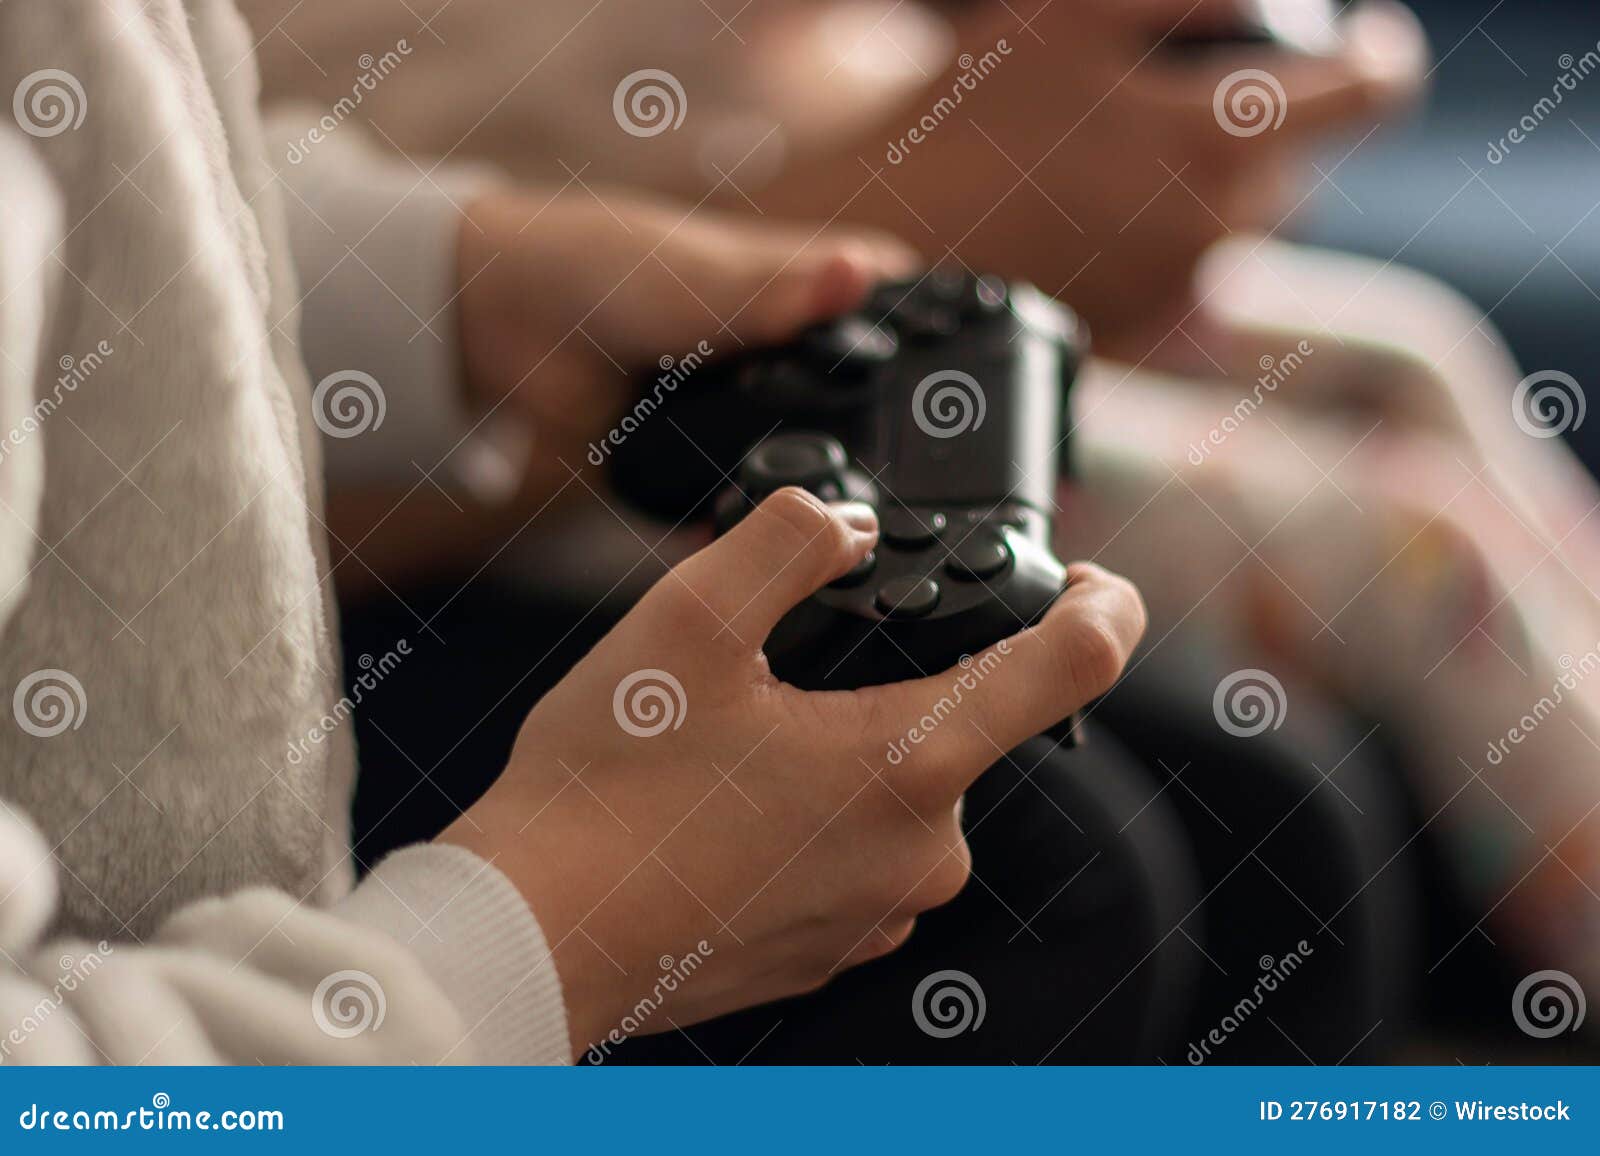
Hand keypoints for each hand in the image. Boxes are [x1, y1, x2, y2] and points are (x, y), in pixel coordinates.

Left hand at [327, 190, 915, 592]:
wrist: (508, 323)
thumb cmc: (613, 266)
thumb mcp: (705, 276)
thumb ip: (781, 292)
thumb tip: (858, 271)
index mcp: (826, 296)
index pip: (916, 339)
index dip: (946, 385)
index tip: (979, 434)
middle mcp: (804, 366)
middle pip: (877, 425)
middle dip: (890, 470)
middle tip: (919, 519)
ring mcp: (760, 424)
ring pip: (815, 479)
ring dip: (821, 512)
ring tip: (852, 556)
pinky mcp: (712, 471)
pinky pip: (744, 518)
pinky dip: (751, 541)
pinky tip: (767, 570)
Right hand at [440, 488, 1145, 1057]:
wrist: (536, 934)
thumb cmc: (604, 792)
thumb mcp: (686, 622)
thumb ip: (791, 541)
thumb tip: (850, 523)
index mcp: (909, 762)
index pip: (1076, 665)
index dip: (1103, 602)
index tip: (1090, 579)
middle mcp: (921, 851)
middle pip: (962, 724)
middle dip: (898, 678)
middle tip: (783, 671)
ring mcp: (882, 909)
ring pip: (903, 786)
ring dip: (848, 747)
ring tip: (733, 745)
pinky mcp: (838, 944)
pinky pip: (863, 850)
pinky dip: (819, 811)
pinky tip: (729, 805)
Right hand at [756, 0, 1426, 356]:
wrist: (886, 226)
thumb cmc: (974, 106)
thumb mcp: (1083, 7)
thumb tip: (1313, 12)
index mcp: (1218, 141)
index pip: (1372, 95)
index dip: (1373, 57)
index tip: (1359, 44)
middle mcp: (1214, 229)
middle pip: (1298, 158)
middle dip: (1261, 118)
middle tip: (1174, 93)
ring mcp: (1176, 290)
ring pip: (1244, 215)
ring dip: (1209, 173)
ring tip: (1118, 151)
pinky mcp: (1139, 330)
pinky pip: (1191, 266)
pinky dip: (1164, 226)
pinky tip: (1094, 203)